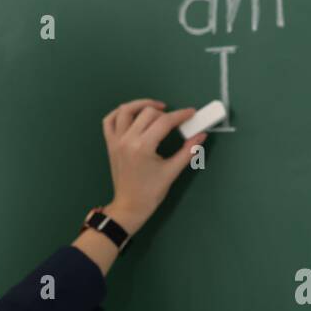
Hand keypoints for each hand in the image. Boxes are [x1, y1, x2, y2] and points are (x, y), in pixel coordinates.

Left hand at [101, 98, 206, 235]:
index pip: (164, 122)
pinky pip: (110, 120)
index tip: (191, 113)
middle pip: (148, 113)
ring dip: (142, 105)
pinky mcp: (110, 143)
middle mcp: (127, 139)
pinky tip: (133, 114)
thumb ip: (188, 151)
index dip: (180, 115)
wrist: (130, 206)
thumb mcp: (172, 171)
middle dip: (165, 113)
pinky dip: (120, 113)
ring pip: (126, 110)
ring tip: (156, 108)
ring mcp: (116, 140)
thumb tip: (201, 135)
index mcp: (143, 147)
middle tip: (177, 120)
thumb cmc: (151, 192)